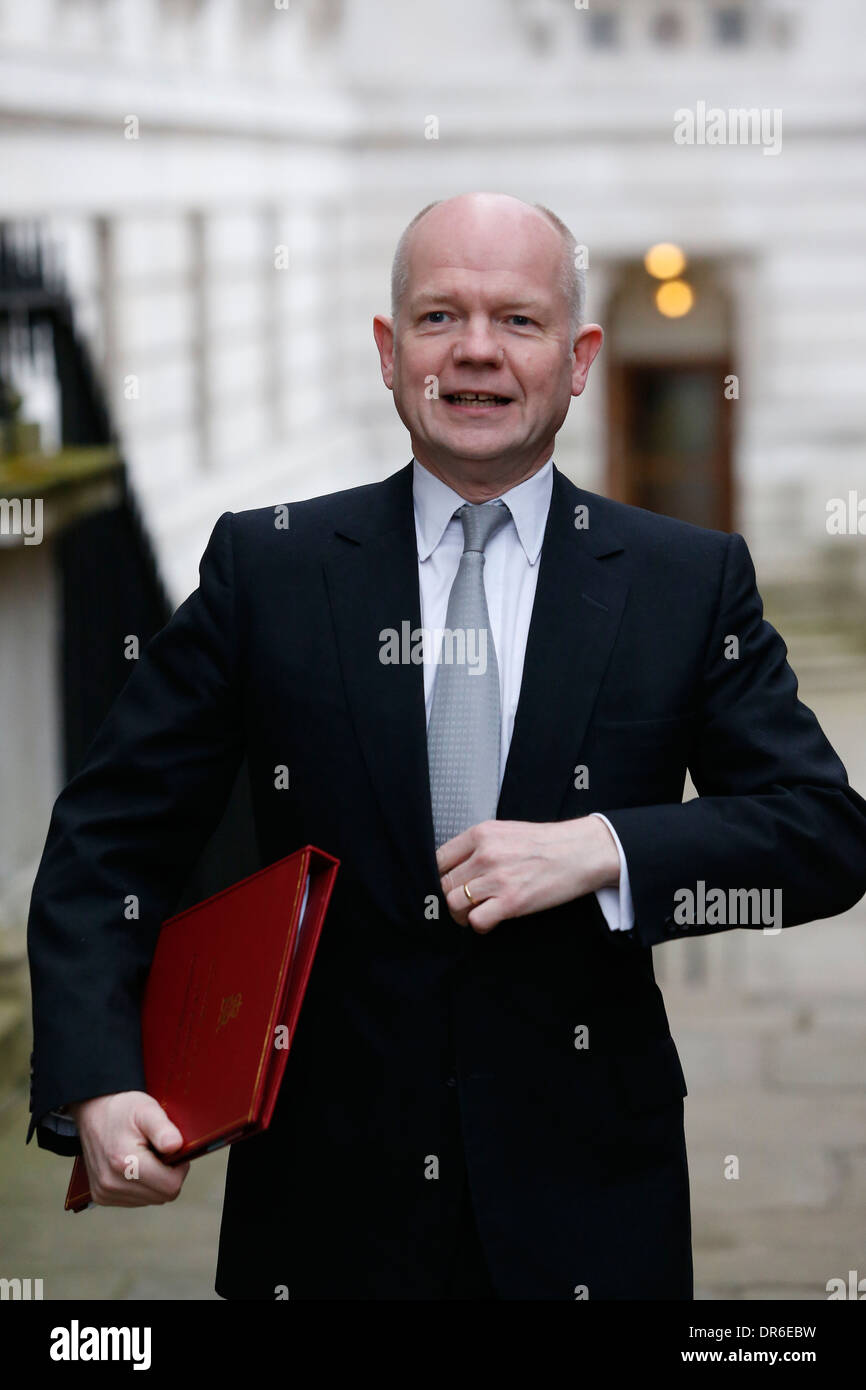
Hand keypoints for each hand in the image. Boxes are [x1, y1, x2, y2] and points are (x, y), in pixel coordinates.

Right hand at [68, 1090, 189, 1206]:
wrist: (93, 1112)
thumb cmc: (121, 1110)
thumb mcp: (146, 1109)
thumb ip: (163, 1129)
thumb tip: (176, 1147)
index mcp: (125, 1163)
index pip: (170, 1186)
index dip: (179, 1169)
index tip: (172, 1151)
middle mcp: (111, 1184)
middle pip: (162, 1196)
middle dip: (168, 1176)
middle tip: (158, 1151)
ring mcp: (105, 1193)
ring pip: (151, 1200)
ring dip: (154, 1182)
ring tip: (144, 1157)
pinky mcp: (101, 1197)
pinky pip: (136, 1200)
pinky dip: (141, 1186)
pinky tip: (134, 1166)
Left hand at [436, 816, 619, 933]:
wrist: (581, 852)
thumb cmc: (546, 843)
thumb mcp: (506, 831)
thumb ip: (478, 846)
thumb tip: (455, 867)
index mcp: (481, 834)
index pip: (439, 859)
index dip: (442, 876)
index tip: (450, 885)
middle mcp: (485, 854)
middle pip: (444, 884)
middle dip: (451, 898)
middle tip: (465, 903)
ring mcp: (497, 878)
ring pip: (454, 904)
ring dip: (463, 913)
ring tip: (477, 912)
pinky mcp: (511, 901)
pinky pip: (476, 920)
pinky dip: (480, 924)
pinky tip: (492, 919)